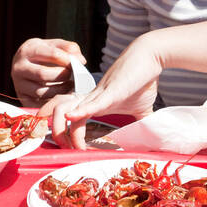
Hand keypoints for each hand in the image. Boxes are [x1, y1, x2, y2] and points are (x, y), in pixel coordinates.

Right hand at [11, 37, 85, 107]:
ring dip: (60, 90)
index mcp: (27, 50)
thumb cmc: (43, 54)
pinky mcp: (22, 98)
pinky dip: (53, 101)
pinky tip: (61, 95)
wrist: (23, 63)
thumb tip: (81, 61)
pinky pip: (39, 103)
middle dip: (62, 76)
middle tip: (73, 76)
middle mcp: (19, 67)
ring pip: (41, 91)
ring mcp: (18, 84)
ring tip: (70, 85)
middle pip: (43, 74)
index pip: (51, 54)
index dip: (67, 59)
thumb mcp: (53, 45)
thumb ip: (68, 48)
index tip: (78, 63)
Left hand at [44, 34, 162, 148]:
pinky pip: (92, 102)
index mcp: (95, 104)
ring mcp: (98, 94)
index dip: (63, 133)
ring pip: (67, 107)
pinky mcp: (111, 90)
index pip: (69, 117)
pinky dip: (80, 111)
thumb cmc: (142, 80)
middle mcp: (91, 99)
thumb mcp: (141, 109)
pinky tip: (71, 117)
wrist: (150, 56)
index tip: (69, 150)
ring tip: (68, 145)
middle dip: (55, 133)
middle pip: (59, 112)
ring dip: (62, 128)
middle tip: (63, 150)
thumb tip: (151, 140)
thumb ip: (141, 125)